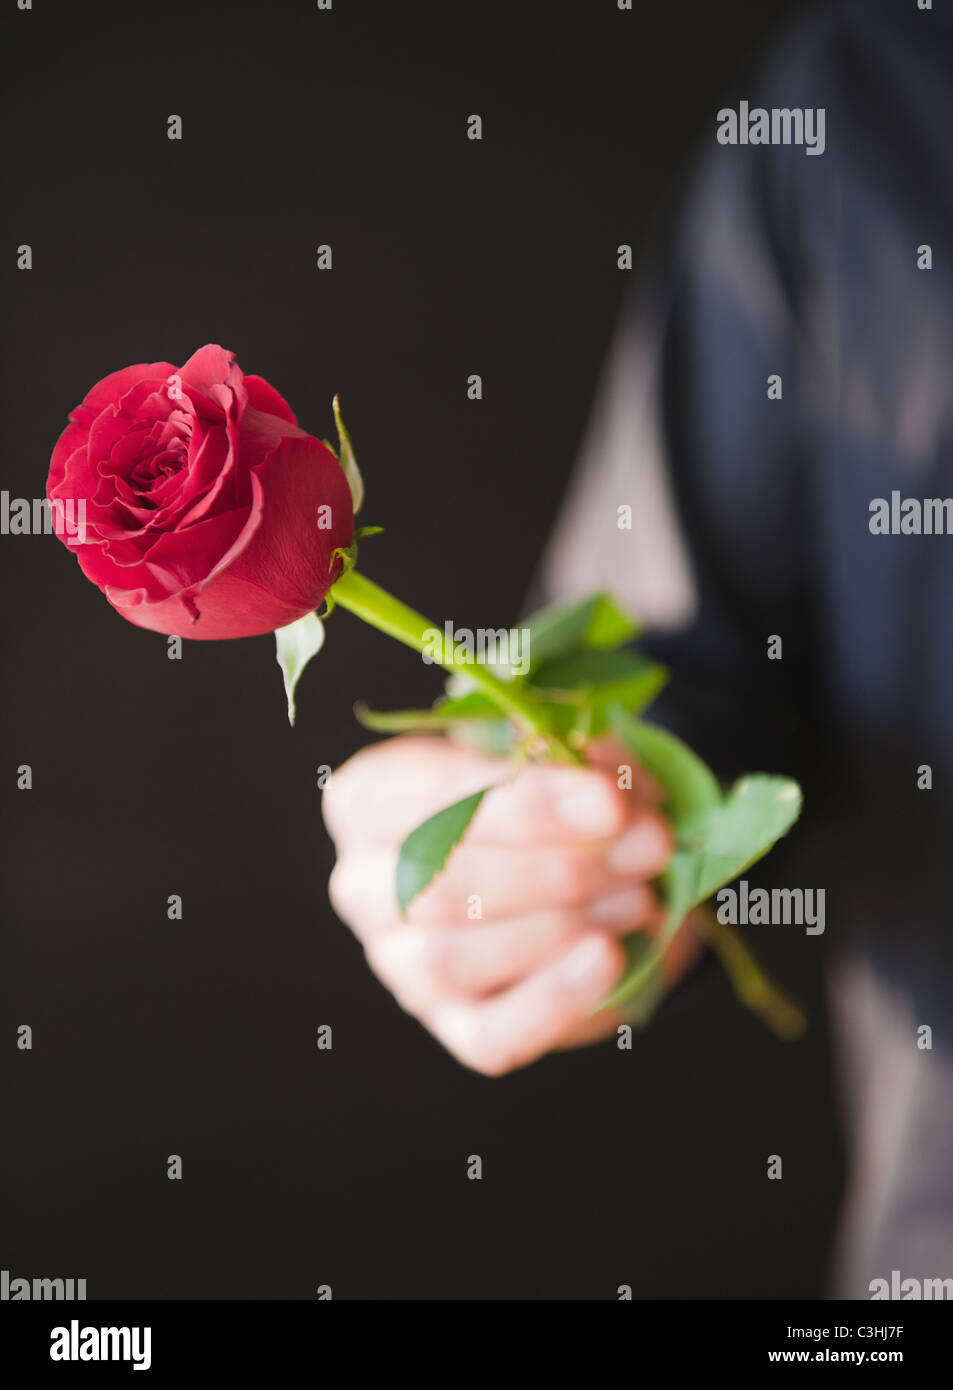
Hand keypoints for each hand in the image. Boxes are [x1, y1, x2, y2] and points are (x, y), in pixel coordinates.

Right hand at [322, 734, 699, 1074]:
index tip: (611, 802)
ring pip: (455, 960)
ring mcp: (401, 965)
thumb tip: (613, 788)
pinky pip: (490, 1034)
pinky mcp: (453, 1026)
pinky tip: (607, 959)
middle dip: (562, 866)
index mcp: (369, 799)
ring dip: (564, 925)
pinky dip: (552, 999)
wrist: (563, 870)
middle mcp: (363, 885)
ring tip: (642, 896)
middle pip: (443, 886)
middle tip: (652, 845)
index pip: (425, 800)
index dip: (524, 804)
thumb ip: (572, 757)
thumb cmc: (541, 796)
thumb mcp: (550, 752)